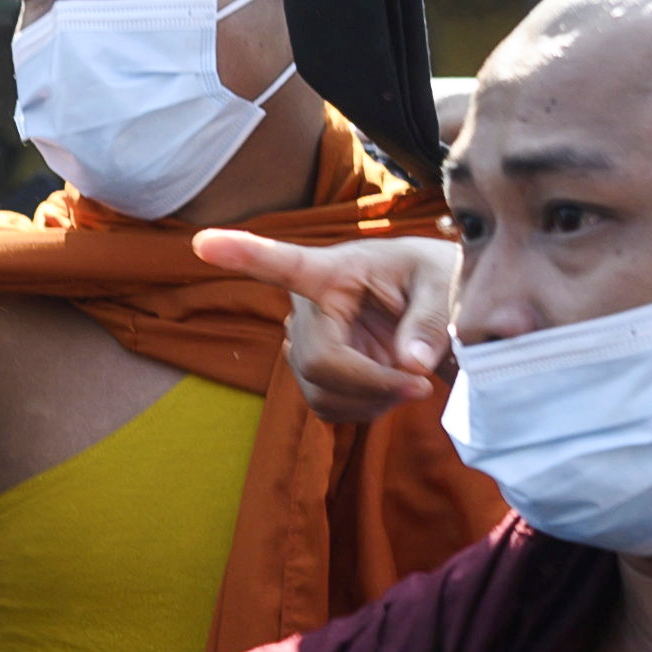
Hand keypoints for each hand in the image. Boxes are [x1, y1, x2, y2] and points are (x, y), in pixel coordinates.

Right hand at [193, 230, 462, 426]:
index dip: (242, 255)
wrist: (442, 305)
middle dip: (370, 384)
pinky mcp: (318, 375)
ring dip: (371, 401)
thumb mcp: (448, 283)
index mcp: (336, 272)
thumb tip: (409, 364)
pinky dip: (365, 409)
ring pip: (320, 393)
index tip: (203, 242)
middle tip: (421, 385)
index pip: (282, 264)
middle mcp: (311, 308)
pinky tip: (388, 389)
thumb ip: (430, 319)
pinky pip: (328, 407)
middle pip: (317, 363)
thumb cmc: (440, 279)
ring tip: (411, 383)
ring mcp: (310, 344)